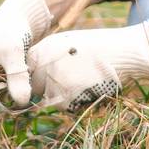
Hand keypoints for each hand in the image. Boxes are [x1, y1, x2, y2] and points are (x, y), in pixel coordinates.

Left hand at [27, 23, 148, 109]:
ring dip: (61, 95)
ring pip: (49, 98)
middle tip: (69, 79)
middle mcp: (45, 65)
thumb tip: (33, 72)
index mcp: (44, 49)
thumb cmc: (96, 47)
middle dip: (45, 87)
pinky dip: (73, 101)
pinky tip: (87, 87)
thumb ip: (47, 56)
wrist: (122, 52)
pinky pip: (63, 105)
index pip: (26, 68)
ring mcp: (55, 82)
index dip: (33, 74)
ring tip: (81, 80)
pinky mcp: (67, 97)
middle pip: (34, 86)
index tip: (43, 76)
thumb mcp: (67, 43)